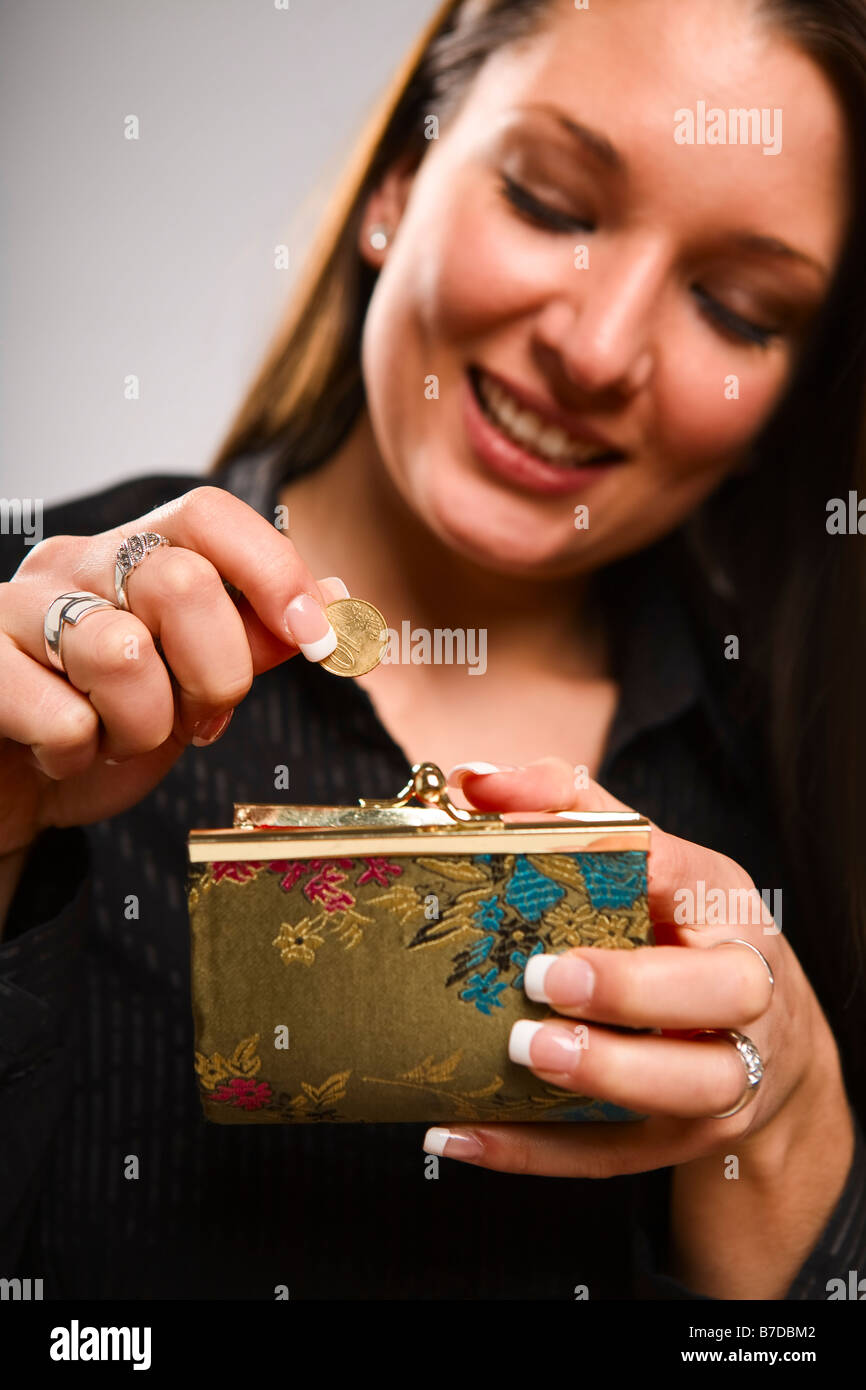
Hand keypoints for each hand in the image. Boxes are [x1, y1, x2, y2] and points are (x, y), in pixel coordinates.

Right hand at [0, 485, 345, 857]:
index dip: (275, 572)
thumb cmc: (102, 724)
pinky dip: (80, 757)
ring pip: (123, 655)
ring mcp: (15, 609)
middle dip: (215, 676)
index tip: (319, 640)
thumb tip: (338, 597)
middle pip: (182, 583)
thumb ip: (256, 640)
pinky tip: (64, 754)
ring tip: (116, 737)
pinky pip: (63, 718)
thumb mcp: (193, 683)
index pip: (209, 514)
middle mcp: (72, 562)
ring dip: (142, 728)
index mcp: (131, 550)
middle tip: (195, 718)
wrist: (11, 787)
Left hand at [427, 758, 854, 1297]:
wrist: (771, 1048)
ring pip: (689, 1086)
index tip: (555, 867)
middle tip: (541, 978)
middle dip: (632, 987)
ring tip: (520, 1053)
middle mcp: (747, 993)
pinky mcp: (684, 1140)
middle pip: (723, 993)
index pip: (688, 878)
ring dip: (604, 1074)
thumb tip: (473, 780)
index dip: (629, 873)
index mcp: (724, 910)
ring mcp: (727, 1077)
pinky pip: (617, 1155)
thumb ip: (566, 808)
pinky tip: (461, 1132)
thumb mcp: (650, 864)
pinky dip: (536, 1152)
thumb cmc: (684, 937)